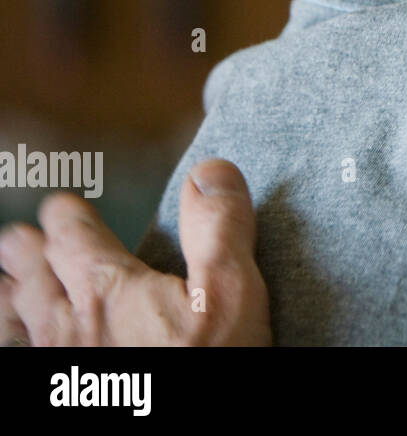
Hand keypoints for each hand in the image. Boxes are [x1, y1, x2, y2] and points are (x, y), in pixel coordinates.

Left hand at [0, 159, 270, 345]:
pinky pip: (14, 350)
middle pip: (24, 268)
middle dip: (24, 247)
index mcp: (107, 286)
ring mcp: (51, 362)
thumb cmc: (208, 369)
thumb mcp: (230, 295)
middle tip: (24, 237)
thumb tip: (210, 170)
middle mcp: (66, 322)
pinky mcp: (52, 390)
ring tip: (8, 279)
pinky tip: (20, 335)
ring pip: (9, 312)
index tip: (66, 206)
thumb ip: (218, 229)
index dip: (66, 212)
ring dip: (9, 289)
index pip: (68, 230)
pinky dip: (11, 333)